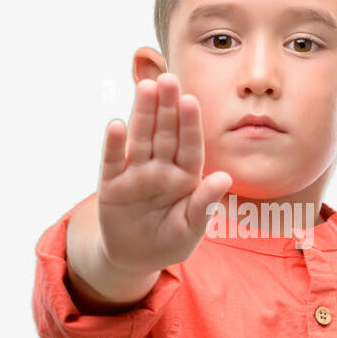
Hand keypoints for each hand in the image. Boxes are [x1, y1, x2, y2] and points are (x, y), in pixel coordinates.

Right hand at [96, 73, 231, 275]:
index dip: (190, 123)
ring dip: (142, 114)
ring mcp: (136, 174)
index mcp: (186, 176)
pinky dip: (114, 144)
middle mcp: (161, 168)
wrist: (136, 259)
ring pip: (141, 139)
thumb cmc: (170, 241)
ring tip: (145, 88)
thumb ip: (205, 204)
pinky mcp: (112, 185)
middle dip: (166, 107)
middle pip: (164, 133)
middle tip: (168, 78)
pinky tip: (116, 124)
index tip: (191, 100)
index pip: (190, 146)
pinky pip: (114, 161)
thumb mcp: (191, 228)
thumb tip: (224, 178)